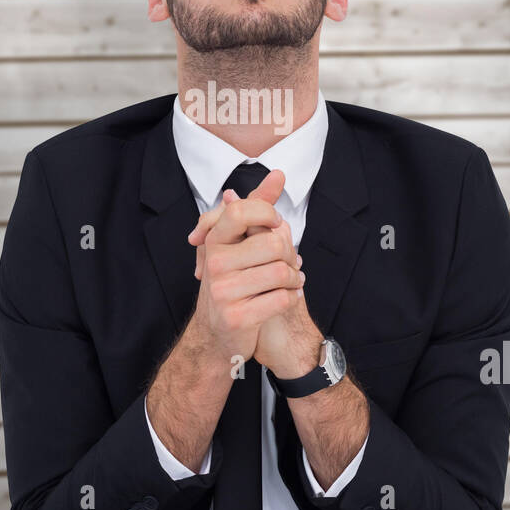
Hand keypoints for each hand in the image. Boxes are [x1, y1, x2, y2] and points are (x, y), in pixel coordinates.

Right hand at [186, 171, 303, 365]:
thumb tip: (278, 175)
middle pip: (273, 243)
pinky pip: (281, 299)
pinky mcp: (237, 317)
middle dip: (291, 255)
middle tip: (291, 264)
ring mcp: (223, 292)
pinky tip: (288, 297)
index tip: (276, 225)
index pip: (240, 212)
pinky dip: (292, 298)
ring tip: (292, 281)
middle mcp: (215, 264)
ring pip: (281, 272)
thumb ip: (258, 207)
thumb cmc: (233, 282)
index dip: (266, 214)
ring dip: (294, 279)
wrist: (217, 334)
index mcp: (215, 241)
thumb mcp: (239, 243)